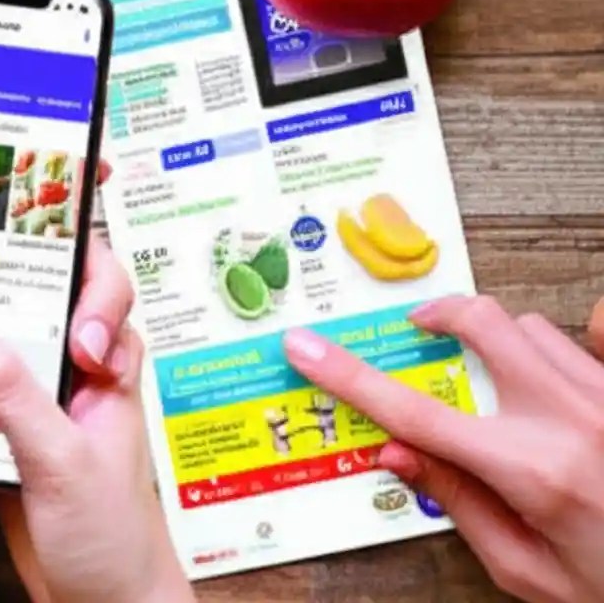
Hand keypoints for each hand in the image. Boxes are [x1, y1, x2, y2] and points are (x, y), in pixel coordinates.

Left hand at [0, 144, 133, 601]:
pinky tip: (88, 366)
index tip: (55, 149)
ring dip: (75, 312)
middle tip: (91, 240)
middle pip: (17, 265)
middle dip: (65, 247)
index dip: (3, 179)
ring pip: (40, 323)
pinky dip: (65, 379)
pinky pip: (38, 393)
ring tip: (91, 319)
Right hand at [0, 308, 193, 601]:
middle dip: (0, 282)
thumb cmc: (115, 540)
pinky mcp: (10, 436)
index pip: (102, 282)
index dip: (71, 273)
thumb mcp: (59, 456)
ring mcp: (42, 405)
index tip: (34, 303)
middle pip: (41, 301)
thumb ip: (6, 389)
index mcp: (109, 365)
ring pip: (3, 345)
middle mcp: (77, 375)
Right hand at [283, 296, 603, 602]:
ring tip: (486, 375)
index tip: (308, 348)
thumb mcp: (522, 569)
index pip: (416, 414)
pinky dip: (557, 344)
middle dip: (436, 316)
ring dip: (495, 339)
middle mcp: (575, 419)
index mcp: (534, 471)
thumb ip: (458, 501)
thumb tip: (397, 450)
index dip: (349, 377)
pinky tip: (547, 379)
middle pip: (482, 324)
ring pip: (531, 325)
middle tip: (417, 331)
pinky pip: (584, 337)